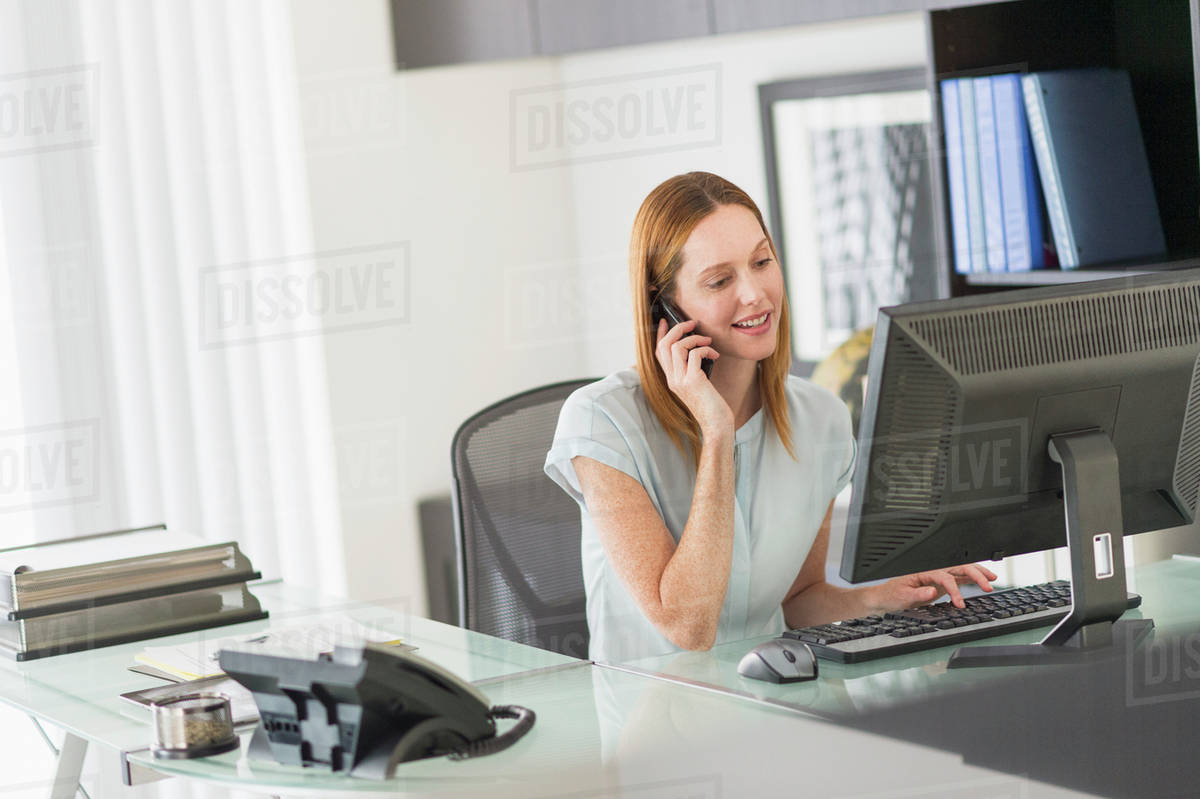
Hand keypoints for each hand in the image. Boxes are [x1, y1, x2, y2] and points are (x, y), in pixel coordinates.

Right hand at [655, 317, 729, 431]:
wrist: (716, 425)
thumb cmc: (712, 406)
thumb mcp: (699, 384)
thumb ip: (693, 369)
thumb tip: (698, 348)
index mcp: (672, 380)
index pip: (659, 353)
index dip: (661, 335)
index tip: (666, 321)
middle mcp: (672, 380)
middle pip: (664, 346)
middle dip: (677, 329)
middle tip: (692, 323)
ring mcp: (680, 381)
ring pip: (676, 347)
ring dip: (694, 338)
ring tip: (708, 341)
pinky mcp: (693, 382)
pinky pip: (694, 354)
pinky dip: (705, 349)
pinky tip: (715, 355)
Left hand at [870, 563, 997, 611]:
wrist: (885, 597)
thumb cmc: (891, 595)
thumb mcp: (902, 597)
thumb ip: (917, 594)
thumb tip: (933, 591)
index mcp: (924, 570)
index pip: (945, 576)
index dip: (954, 589)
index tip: (960, 603)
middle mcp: (933, 570)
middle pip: (958, 567)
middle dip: (975, 574)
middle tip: (989, 585)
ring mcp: (938, 575)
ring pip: (961, 570)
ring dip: (978, 573)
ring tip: (992, 579)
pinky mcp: (940, 583)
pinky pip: (959, 578)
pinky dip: (972, 579)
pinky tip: (983, 582)